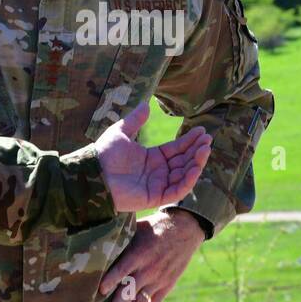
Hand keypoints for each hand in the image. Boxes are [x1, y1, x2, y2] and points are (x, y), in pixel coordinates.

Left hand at [93, 102, 210, 211]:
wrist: (92, 174)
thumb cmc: (104, 154)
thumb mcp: (121, 132)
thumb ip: (135, 120)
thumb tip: (146, 104)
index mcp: (152, 157)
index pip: (177, 149)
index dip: (190, 141)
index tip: (202, 131)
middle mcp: (158, 172)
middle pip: (184, 161)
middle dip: (197, 150)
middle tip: (208, 139)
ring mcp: (157, 185)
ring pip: (184, 175)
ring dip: (196, 163)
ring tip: (205, 149)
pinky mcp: (155, 197)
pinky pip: (177, 190)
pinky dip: (188, 180)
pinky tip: (196, 166)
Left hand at [100, 209, 205, 301]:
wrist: (185, 231)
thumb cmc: (155, 228)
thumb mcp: (137, 229)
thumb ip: (120, 239)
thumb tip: (97, 240)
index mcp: (139, 253)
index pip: (123, 268)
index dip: (112, 279)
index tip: (101, 291)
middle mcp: (148, 269)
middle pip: (130, 290)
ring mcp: (157, 280)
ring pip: (140, 301)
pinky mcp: (165, 286)